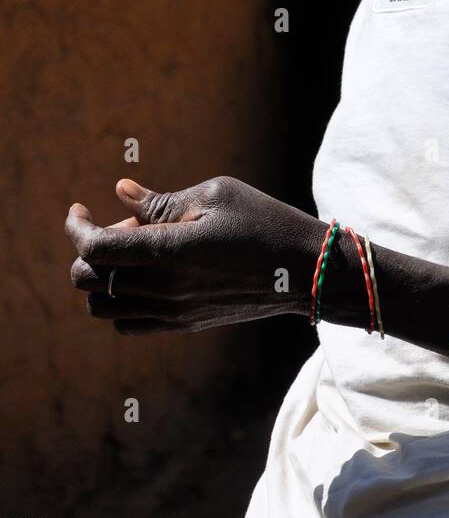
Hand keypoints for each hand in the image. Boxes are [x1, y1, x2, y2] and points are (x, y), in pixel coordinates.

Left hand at [66, 176, 322, 332]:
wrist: (303, 270)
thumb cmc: (263, 221)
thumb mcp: (215, 195)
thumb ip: (161, 200)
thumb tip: (120, 193)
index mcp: (169, 252)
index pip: (94, 248)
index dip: (76, 226)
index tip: (80, 208)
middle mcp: (164, 289)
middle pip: (89, 279)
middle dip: (90, 248)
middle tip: (125, 224)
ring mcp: (173, 313)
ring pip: (102, 308)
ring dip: (105, 277)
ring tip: (137, 251)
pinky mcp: (184, 325)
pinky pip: (128, 324)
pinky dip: (121, 302)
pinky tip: (147, 276)